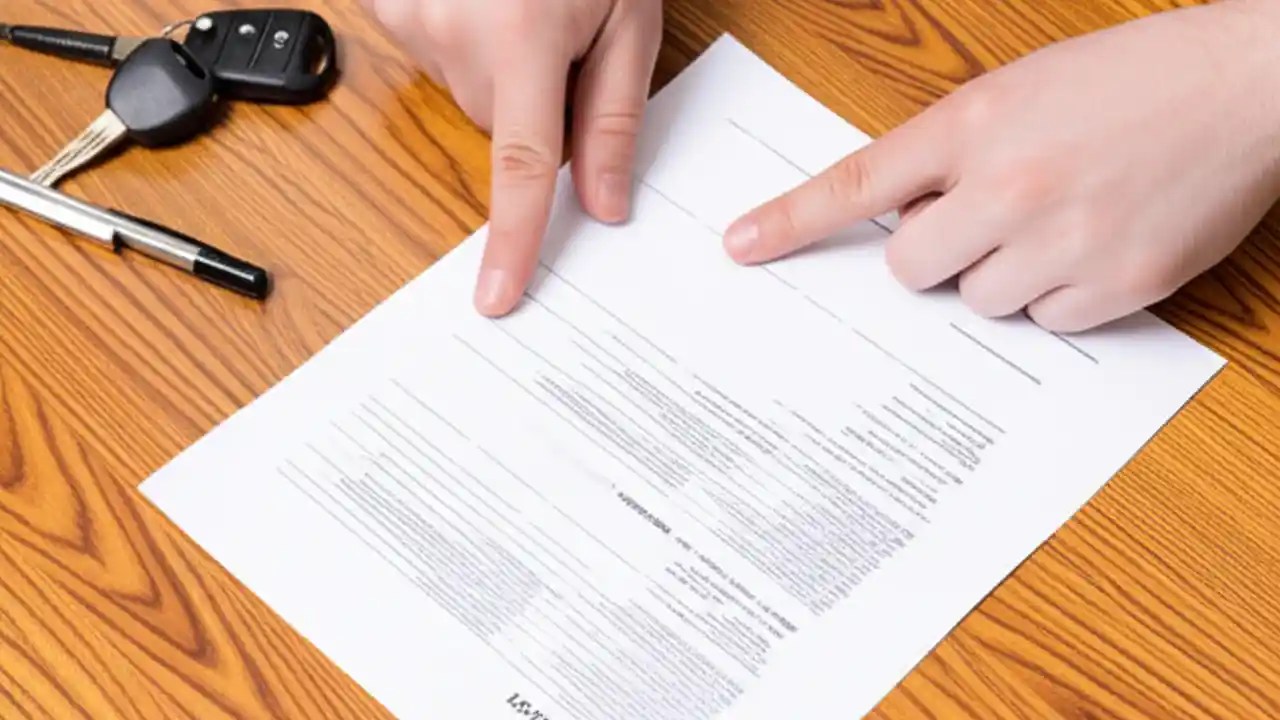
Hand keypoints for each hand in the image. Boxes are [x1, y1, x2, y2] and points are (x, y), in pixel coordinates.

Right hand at [367, 0, 662, 315]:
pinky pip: (437, 59)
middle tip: (559, 35)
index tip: (497, 296)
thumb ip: (613, 117)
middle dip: (539, 101)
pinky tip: (482, 0)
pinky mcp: (386, 6)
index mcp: (522, 36)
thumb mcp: (626, 17)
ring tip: (519, 6)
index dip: (515, 239)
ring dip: (501, 68)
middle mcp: (453, 31)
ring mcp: (409, 16)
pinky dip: (465, 43)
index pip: (524, 166)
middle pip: (504, 128)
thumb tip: (605, 206)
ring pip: (470, 94)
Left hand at [724, 0, 1279, 332]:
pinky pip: (1047, 323)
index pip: (859, 185)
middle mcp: (1010, 186)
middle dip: (934, 253)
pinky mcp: (1118, 285)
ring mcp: (1064, 241)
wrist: (1248, 84)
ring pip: (979, 301)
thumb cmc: (1130, 80)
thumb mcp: (1018, 91)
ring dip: (1001, 273)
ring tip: (1057, 219)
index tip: (739, 248)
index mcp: (975, 124)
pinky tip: (1094, 246)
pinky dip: (1059, 296)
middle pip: (912, 269)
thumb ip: (951, 152)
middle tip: (981, 218)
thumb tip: (904, 221)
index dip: (790, 221)